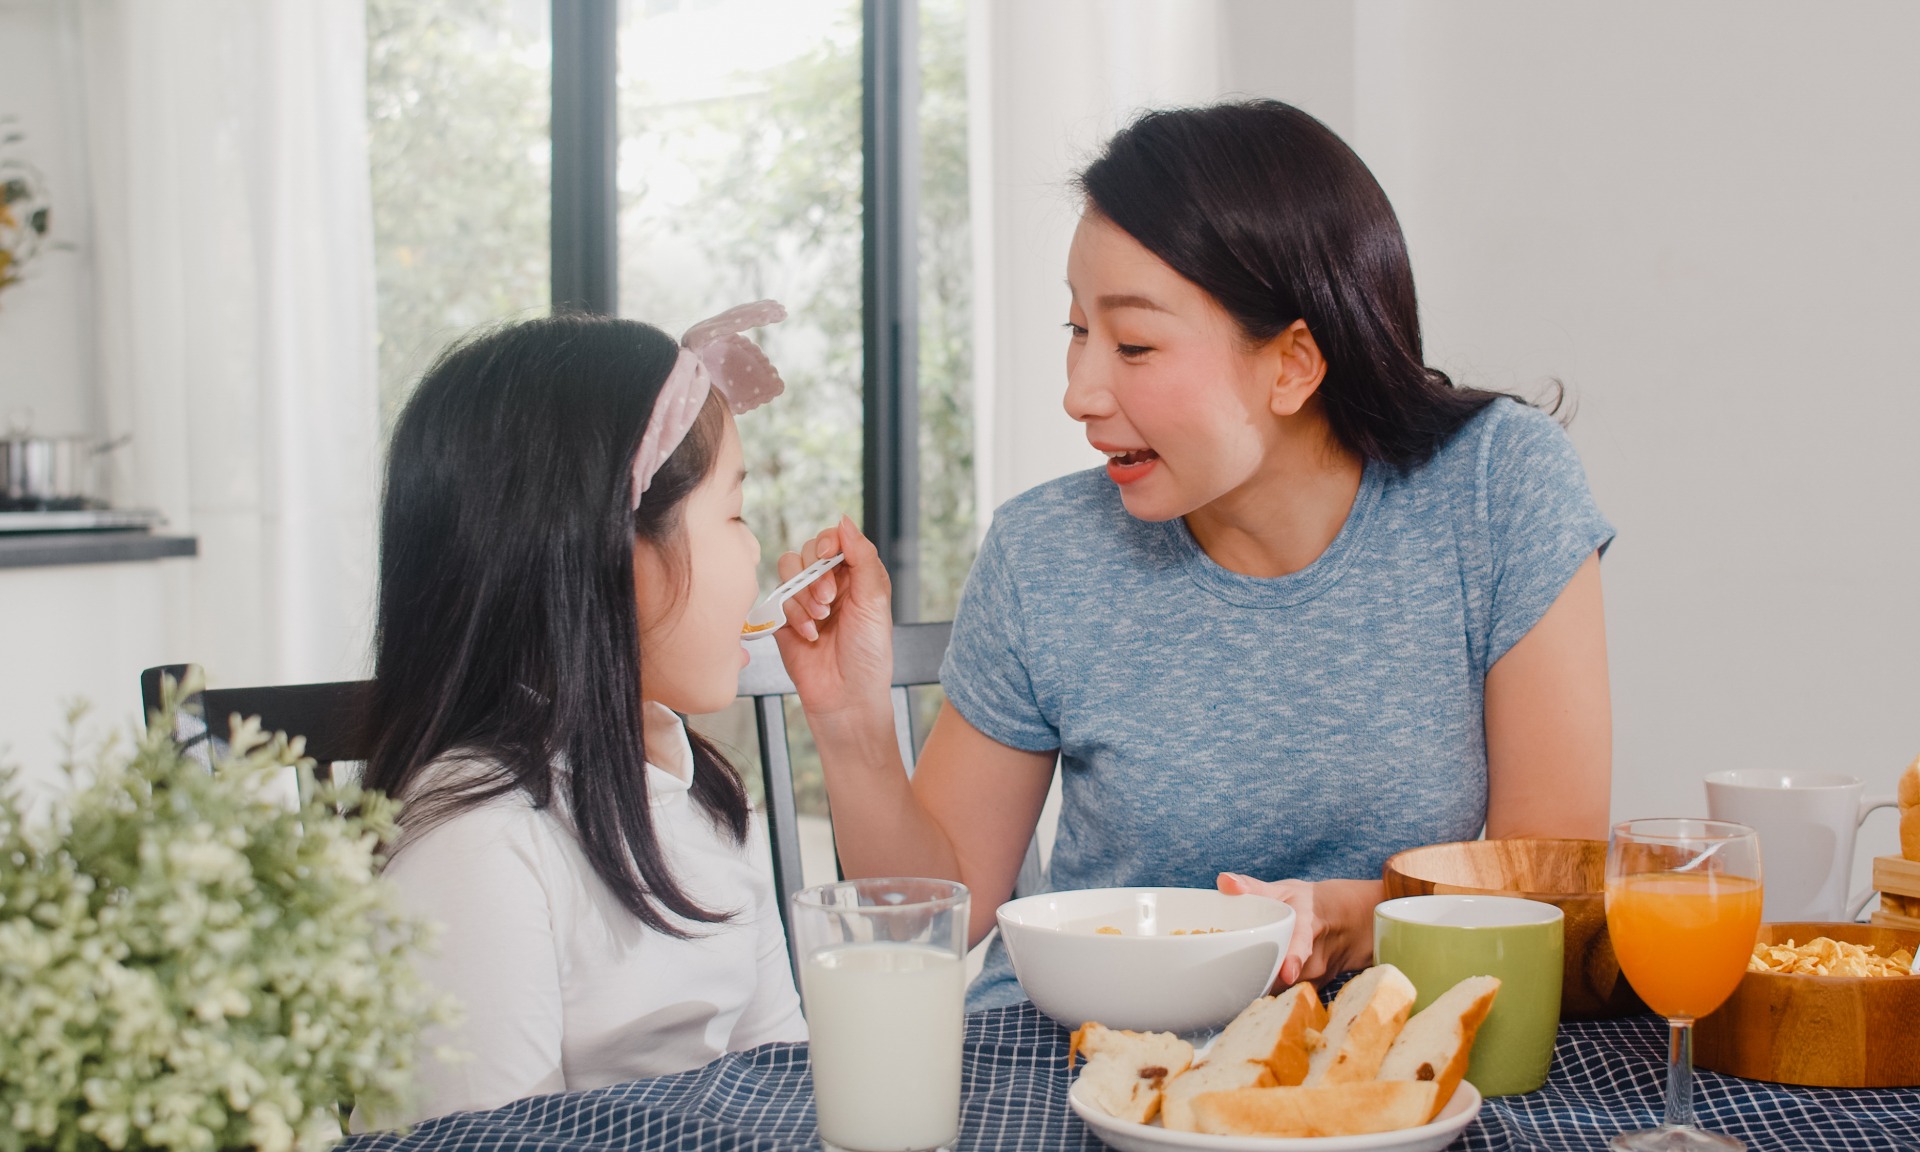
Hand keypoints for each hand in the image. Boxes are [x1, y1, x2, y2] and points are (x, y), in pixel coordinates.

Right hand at [771, 516, 895, 724]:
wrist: (846, 697)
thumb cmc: (868, 654)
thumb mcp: (874, 602)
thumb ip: (862, 557)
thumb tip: (846, 520)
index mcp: (856, 576)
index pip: (835, 541)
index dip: (827, 543)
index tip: (827, 558)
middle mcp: (830, 584)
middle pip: (806, 551)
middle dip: (814, 574)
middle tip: (828, 601)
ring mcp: (805, 601)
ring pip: (787, 571)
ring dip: (803, 594)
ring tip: (820, 619)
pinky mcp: (784, 619)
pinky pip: (777, 599)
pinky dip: (793, 616)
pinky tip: (809, 636)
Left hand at [1217, 873, 1381, 987]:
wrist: (1348, 923)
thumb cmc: (1307, 905)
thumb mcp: (1284, 890)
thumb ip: (1252, 887)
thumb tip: (1223, 881)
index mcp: (1308, 927)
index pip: (1303, 944)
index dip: (1295, 959)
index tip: (1287, 973)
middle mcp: (1316, 958)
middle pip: (1287, 978)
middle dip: (1260, 982)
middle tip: (1227, 986)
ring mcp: (1317, 979)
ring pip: (1284, 992)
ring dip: (1259, 991)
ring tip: (1230, 990)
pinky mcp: (1313, 992)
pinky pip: (1287, 1000)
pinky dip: (1267, 997)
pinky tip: (1247, 995)